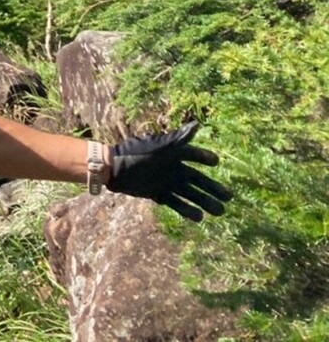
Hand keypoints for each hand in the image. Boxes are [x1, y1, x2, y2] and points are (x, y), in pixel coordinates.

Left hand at [107, 121, 232, 220]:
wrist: (113, 168)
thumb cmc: (135, 153)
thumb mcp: (158, 146)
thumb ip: (177, 139)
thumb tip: (196, 126)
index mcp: (173, 154)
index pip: (194, 155)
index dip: (205, 157)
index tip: (216, 162)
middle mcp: (172, 168)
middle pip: (198, 180)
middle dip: (213, 188)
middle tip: (229, 198)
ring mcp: (166, 182)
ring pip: (190, 194)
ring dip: (205, 202)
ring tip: (219, 212)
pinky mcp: (158, 194)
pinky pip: (176, 203)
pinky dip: (187, 210)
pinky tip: (199, 218)